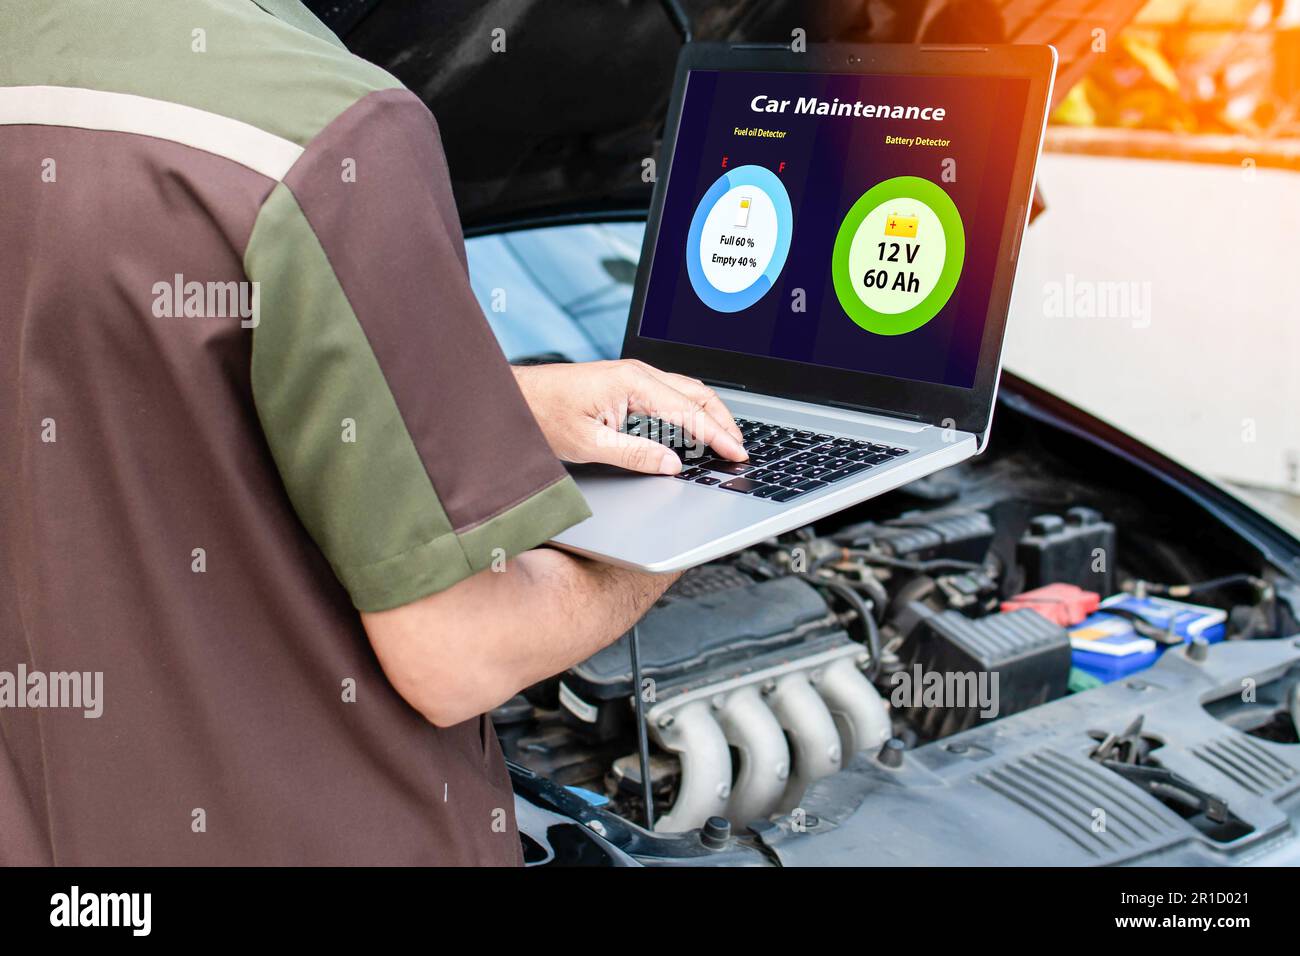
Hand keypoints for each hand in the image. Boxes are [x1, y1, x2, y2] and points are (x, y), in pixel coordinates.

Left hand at [512, 360, 746, 474]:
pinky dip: (691, 410)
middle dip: (723, 421)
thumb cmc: (542, 415)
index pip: (689, 412)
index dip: (717, 436)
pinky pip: (671, 393)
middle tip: (739, 449)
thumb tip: (672, 464)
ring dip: (710, 414)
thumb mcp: (588, 443)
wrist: (515, 397)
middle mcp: (637, 373)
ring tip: (725, 439)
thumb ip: (634, 454)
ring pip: (687, 391)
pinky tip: (695, 427)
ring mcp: (633, 375)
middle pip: (697, 394)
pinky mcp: (627, 383)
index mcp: (633, 383)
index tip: (736, 453)